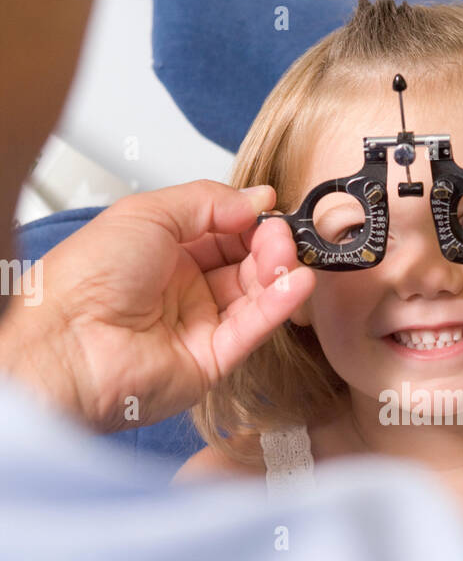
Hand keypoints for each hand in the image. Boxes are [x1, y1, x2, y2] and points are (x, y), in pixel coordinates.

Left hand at [0, 180, 314, 430]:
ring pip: (254, 295)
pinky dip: (279, 305)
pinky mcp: (211, 361)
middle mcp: (179, 288)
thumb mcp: (149, 213)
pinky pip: (252, 330)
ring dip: (277, 271)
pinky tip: (296, 282)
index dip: (249, 220)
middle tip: (280, 233)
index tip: (270, 208)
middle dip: (268, 244)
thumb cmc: (87, 278)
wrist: (67, 342)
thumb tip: (257, 199)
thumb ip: (208, 201)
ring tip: (287, 254)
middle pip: (243, 262)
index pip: (222, 231)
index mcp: (159, 250)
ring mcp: (196, 325)